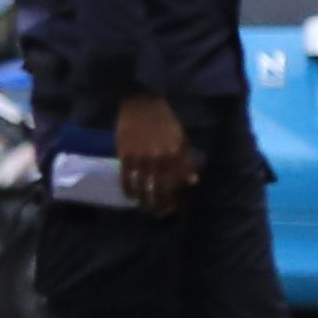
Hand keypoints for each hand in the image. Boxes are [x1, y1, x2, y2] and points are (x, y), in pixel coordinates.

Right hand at [115, 90, 194, 210]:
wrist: (142, 103)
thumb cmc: (164, 120)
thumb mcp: (181, 139)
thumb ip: (186, 160)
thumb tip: (192, 181)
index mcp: (176, 154)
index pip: (176, 184)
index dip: (174, 199)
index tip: (172, 208)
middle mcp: (160, 158)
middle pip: (160, 190)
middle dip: (159, 205)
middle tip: (158, 214)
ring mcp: (141, 158)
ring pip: (143, 187)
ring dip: (143, 202)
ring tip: (144, 209)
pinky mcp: (125, 155)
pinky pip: (126, 179)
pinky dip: (128, 190)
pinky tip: (130, 196)